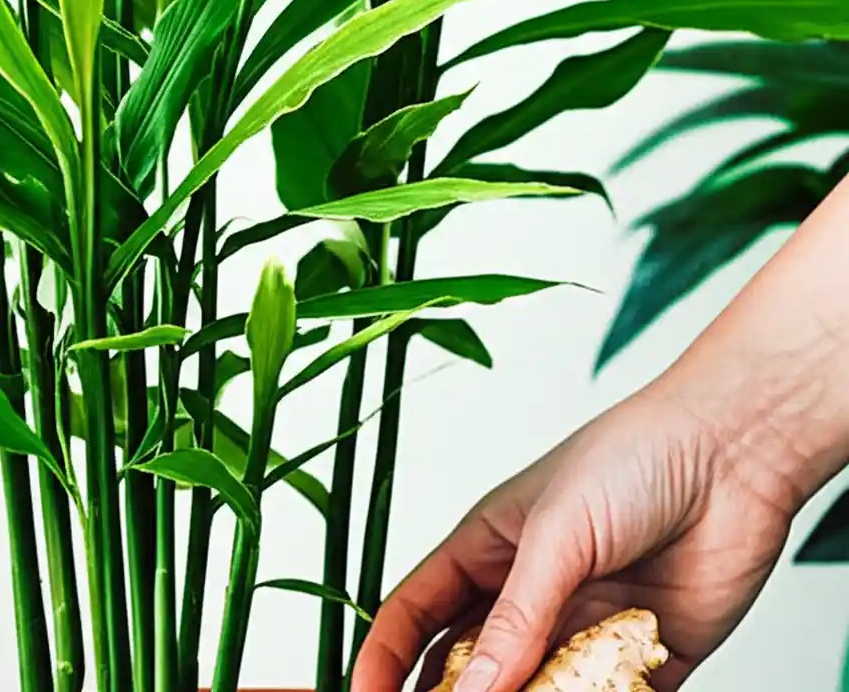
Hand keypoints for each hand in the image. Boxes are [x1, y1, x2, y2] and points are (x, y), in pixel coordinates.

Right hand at [350, 384, 798, 691]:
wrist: (738, 453)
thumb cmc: (635, 458)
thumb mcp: (555, 534)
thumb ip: (514, 620)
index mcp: (485, 550)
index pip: (413, 613)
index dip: (381, 657)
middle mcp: (527, 595)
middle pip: (465, 666)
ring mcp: (581, 628)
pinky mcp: (643, 657)